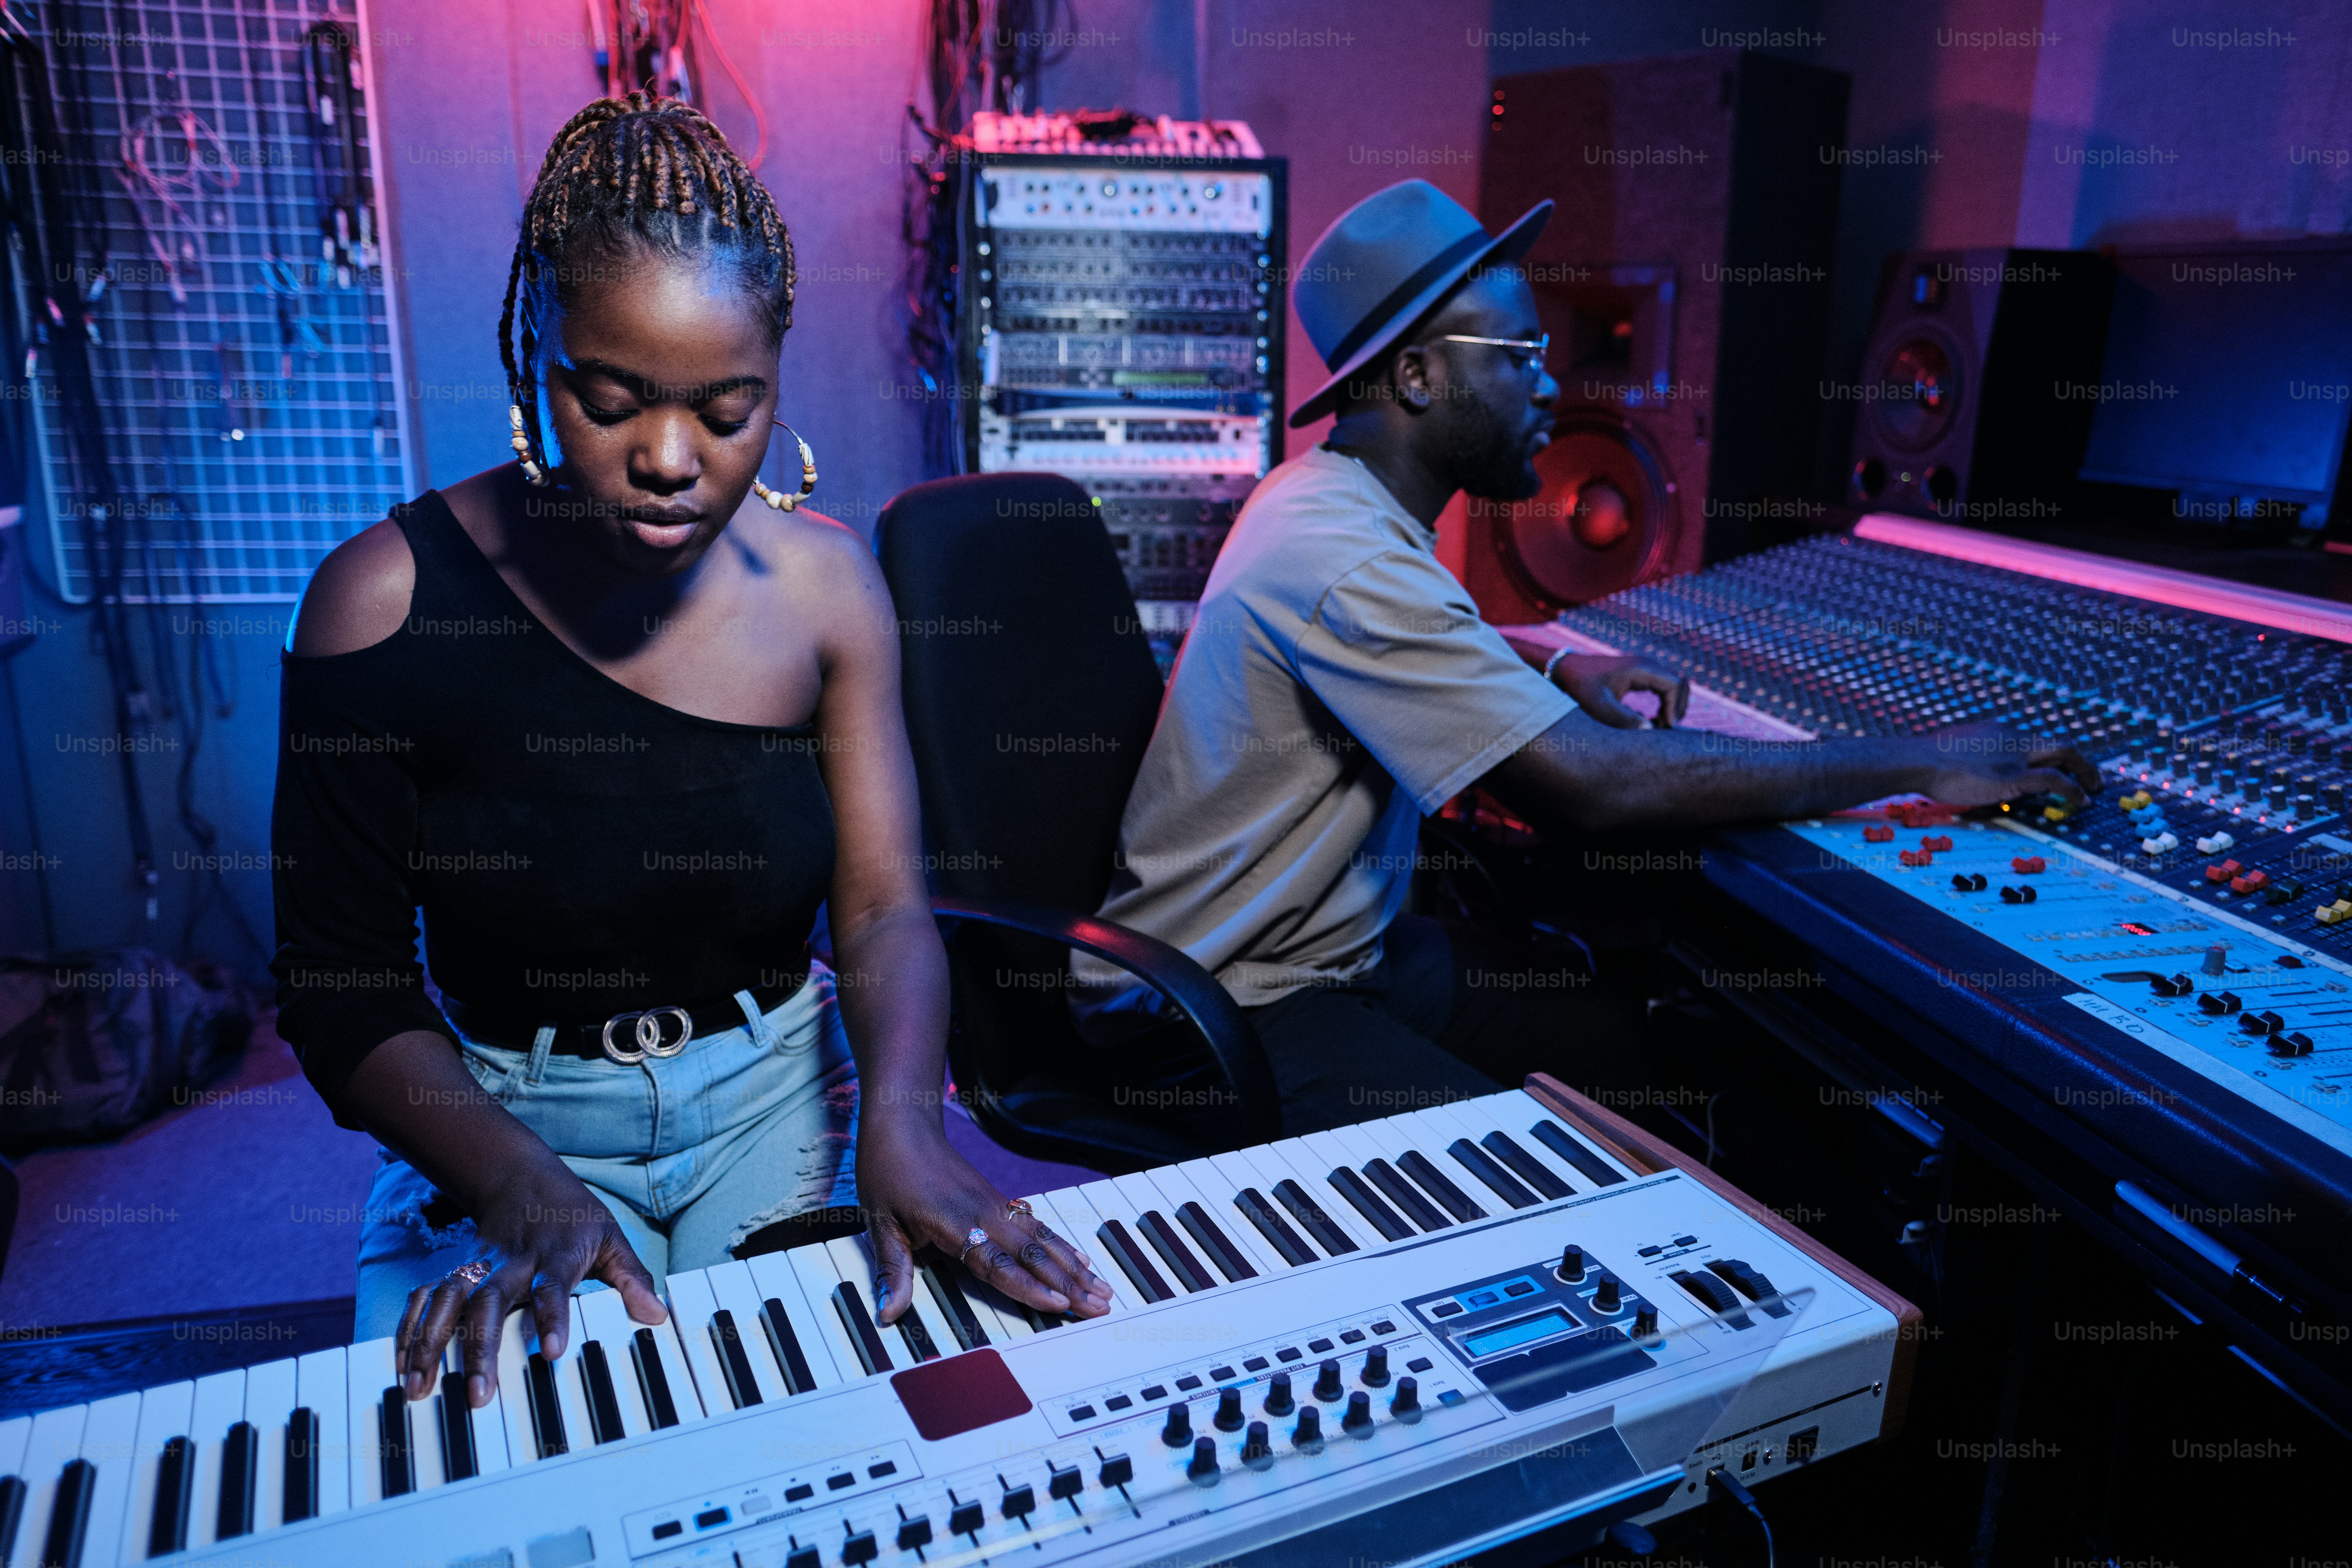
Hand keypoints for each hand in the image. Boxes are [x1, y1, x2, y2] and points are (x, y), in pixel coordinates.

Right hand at [394, 1158, 665, 1407]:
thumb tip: (657, 1316)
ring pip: (449, 1301)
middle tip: (478, 1393)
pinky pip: (426, 1298)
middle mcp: (513, 1260)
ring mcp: (478, 1264)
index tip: (551, 1353)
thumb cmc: (573, 1217)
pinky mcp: (454, 1270)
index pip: (554, 1288)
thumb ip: (631, 1279)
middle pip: (491, 1301)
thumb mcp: (611, 1239)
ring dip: (432, 1343)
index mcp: (557, 1254)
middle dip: (481, 1347)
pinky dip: (410, 1329)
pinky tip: (400, 1363)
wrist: (521, 1176)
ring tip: (418, 1387)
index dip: (552, 1318)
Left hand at [855, 1113, 1112, 1324]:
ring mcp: (996, 1206)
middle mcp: (985, 1214)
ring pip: (1042, 1239)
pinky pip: (1037, 1226)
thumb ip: (893, 1271)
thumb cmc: (889, 1172)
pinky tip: (1080, 1260)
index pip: (998, 1263)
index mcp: (956, 1224)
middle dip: (1068, 1283)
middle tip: (1099, 1305)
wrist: (903, 1125)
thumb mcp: (880, 1224)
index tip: (1058, 1305)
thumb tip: (888, 1314)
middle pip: (1033, 1254)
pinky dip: (1062, 1245)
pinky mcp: (999, 1200)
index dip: (1029, 1287)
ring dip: (1072, 1266)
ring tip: (1101, 1288)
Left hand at [1550, 653, 1688, 729]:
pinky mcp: (1638, 676)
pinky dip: (1663, 704)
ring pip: (1672, 687)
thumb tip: (1651, 731)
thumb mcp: (1600, 706)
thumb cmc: (1581, 686)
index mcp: (1641, 669)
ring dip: (1671, 706)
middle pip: (1680, 685)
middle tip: (1666, 729)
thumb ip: (1625, 720)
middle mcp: (1646, 666)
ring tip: (1659, 726)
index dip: (1676, 707)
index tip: (1666, 727)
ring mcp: (1644, 669)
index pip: (1675, 685)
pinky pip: (1661, 688)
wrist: (1566, 670)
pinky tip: (1651, 720)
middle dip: (1678, 707)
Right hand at [1917, 722, 2102, 807]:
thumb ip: (1967, 755)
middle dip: (2077, 759)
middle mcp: (2011, 738)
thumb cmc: (1925, 760)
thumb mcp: (1951, 750)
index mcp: (1995, 732)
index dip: (2047, 755)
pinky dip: (2073, 790)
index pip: (2031, 741)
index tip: (2054, 767)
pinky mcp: (2014, 777)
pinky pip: (2055, 780)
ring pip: (2063, 753)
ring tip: (2093, 789)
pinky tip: (2081, 801)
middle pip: (2055, 743)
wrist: (1919, 761)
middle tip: (2090, 777)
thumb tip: (1964, 768)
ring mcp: (2015, 756)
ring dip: (2083, 771)